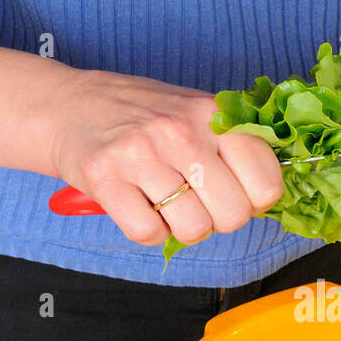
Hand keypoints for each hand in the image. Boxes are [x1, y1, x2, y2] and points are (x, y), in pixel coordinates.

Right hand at [47, 69, 283, 245]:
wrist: (69, 105)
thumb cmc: (143, 117)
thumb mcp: (196, 113)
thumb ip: (234, 146)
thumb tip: (271, 193)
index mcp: (212, 115)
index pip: (267, 183)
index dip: (255, 201)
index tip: (236, 193)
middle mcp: (180, 131)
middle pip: (234, 215)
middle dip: (218, 220)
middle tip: (196, 201)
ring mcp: (141, 153)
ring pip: (193, 229)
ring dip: (181, 228)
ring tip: (165, 202)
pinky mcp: (104, 177)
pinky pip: (149, 234)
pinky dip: (148, 231)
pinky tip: (138, 205)